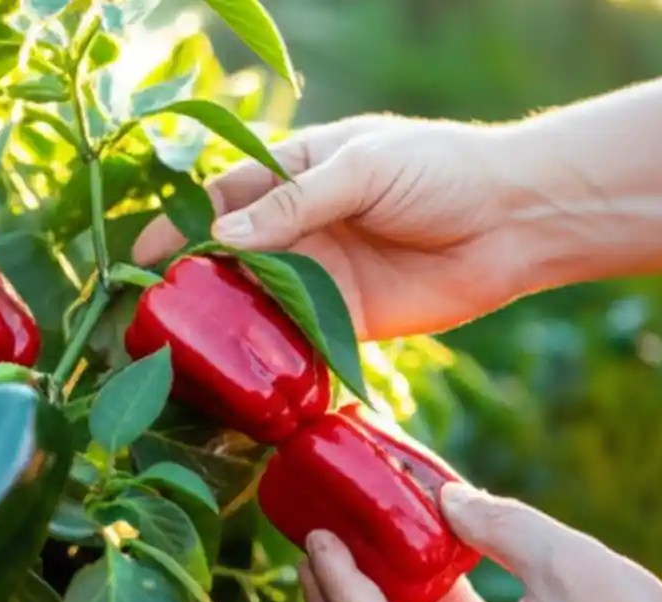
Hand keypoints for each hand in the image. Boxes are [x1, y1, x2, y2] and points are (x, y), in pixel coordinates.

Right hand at [132, 115, 544, 340]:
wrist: (515, 220)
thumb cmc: (439, 170)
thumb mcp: (362, 168)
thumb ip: (293, 202)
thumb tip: (224, 237)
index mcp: (293, 173)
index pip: (222, 199)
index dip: (182, 226)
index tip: (145, 258)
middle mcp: (297, 228)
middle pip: (228, 258)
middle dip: (191, 284)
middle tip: (153, 317)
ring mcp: (318, 276)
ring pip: (254, 303)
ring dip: (223, 325)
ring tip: (182, 352)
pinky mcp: (344, 321)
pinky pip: (295, 340)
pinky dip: (268, 356)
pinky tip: (239, 373)